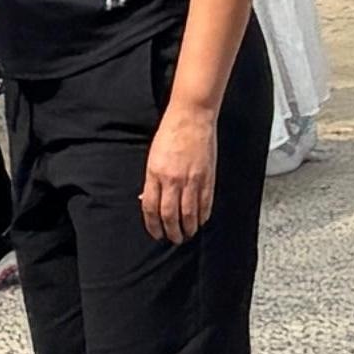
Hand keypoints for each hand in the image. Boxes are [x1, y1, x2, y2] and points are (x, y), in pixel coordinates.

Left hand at [138, 99, 221, 246]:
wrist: (191, 115)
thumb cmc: (170, 132)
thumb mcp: (154, 155)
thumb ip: (152, 180)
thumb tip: (147, 200)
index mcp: (155, 173)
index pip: (150, 208)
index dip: (153, 226)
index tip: (156, 234)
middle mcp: (172, 179)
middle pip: (169, 216)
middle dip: (171, 233)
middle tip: (174, 238)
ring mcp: (190, 180)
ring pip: (188, 215)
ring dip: (188, 229)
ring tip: (187, 234)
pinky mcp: (206, 178)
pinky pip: (204, 205)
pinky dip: (202, 217)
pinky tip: (200, 221)